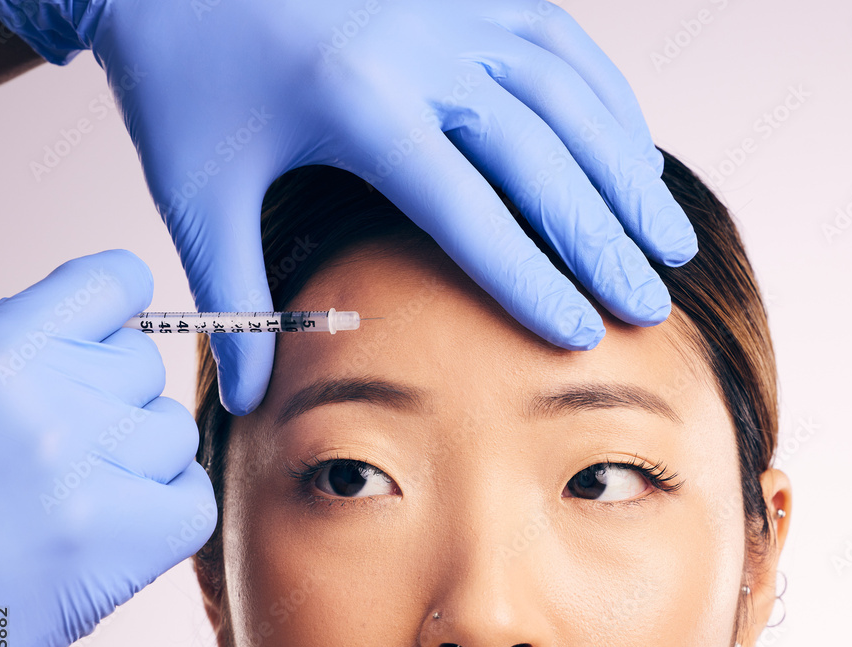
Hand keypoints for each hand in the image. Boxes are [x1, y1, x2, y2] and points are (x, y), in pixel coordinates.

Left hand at [0, 0, 697, 414]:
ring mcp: (452, 2)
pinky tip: (634, 155)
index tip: (580, 333)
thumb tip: (245, 402)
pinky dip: (608, 102)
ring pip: (570, 94)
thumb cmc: (184, 79)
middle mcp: (421, 42)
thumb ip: (232, 299)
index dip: (530, 278)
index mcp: (358, 101)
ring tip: (667, 241)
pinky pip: (562, 39)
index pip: (468, 209)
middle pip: (541, 155)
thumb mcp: (196, 191)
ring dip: (627, 171)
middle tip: (648, 303)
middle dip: (602, 238)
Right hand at [0, 250, 215, 646]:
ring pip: (172, 431)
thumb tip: (106, 326)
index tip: (104, 335)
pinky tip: (113, 529)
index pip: (115, 283)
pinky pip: (194, 496)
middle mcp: (53, 403)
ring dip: (138, 461)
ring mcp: (96, 474)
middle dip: (112, 400)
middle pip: (146, 367)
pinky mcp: (132, 542)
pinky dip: (166, 511)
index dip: (115, 310)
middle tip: (57, 450)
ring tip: (72, 498)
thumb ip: (25, 356)